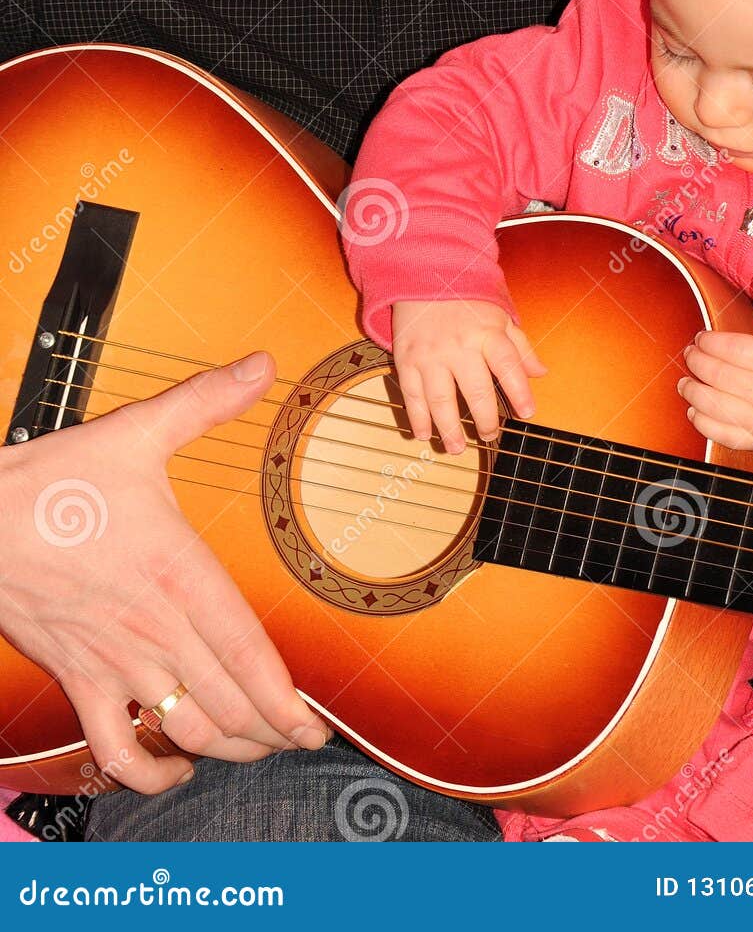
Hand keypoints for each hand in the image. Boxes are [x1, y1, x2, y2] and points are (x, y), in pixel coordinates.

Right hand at [0, 349, 330, 793]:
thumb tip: (262, 365)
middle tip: (302, 741)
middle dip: (270, 730)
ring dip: (225, 747)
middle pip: (224, 698)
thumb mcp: (137, 431)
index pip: (243, 648)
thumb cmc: (55, 482)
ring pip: (182, 727)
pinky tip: (174, 769)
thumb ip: (205, 401)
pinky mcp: (77, 676)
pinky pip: (114, 746)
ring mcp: (113, 658)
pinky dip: (147, 773)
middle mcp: (152, 625)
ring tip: (258, 749)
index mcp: (177, 569)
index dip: (282, 695)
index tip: (311, 722)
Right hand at [391, 299, 547, 453]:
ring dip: (449, 428)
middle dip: (484, 418)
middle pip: (475, 389)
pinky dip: (417, 417)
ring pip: (440, 398)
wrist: (423, 277)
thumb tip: (541, 373)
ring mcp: (431, 354)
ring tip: (457, 448)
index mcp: (486, 333)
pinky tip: (424, 434)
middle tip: (489, 435)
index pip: (507, 364)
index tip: (527, 413)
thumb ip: (520, 347)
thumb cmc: (467, 301)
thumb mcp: (499, 316)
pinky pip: (412, 394)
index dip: (519, 390)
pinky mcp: (406, 359)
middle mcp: (459, 346)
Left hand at [677, 272, 752, 451]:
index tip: (701, 337)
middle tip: (690, 353)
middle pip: (717, 374)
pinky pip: (719, 432)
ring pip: (712, 404)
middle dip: (696, 361)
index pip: (732, 349)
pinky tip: (694, 408)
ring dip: (691, 390)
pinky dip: (700, 420)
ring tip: (685, 381)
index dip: (709, 342)